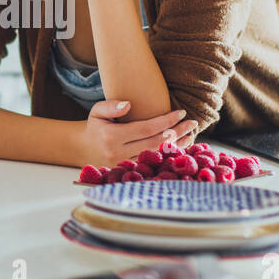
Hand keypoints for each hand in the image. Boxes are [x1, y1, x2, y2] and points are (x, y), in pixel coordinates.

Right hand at [80, 98, 197, 167]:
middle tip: (192, 122)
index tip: (181, 112)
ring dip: (177, 146)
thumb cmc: (96, 126)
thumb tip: (128, 105)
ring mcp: (124, 166)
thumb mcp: (97, 111)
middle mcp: (118, 154)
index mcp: (112, 137)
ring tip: (192, 135)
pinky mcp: (129, 173)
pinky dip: (169, 156)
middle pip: (155, 143)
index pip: (146, 129)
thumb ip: (110, 106)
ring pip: (157, 156)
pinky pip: (153, 165)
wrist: (85, 149)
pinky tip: (182, 148)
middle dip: (177, 132)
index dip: (165, 121)